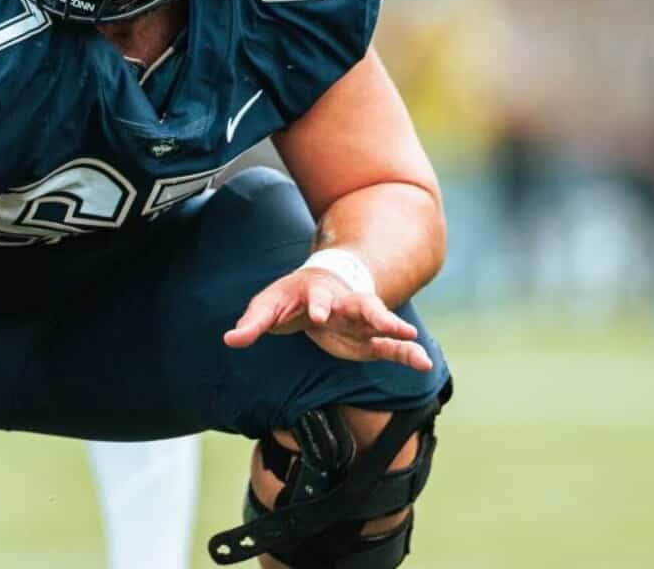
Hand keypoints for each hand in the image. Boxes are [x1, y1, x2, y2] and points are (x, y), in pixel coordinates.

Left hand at [223, 268, 432, 371]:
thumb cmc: (290, 298)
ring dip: (396, 328)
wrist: (319, 289)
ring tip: (413, 337)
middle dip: (370, 312)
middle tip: (384, 321)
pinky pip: (391, 346)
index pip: (316, 298)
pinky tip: (424, 364)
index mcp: (315, 293)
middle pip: (359, 304)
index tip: (318, 314)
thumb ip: (253, 323)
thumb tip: (229, 340)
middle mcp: (342, 304)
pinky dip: (407, 353)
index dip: (316, 305)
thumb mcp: (268, 306)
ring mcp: (359, 321)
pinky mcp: (369, 340)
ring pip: (381, 321)